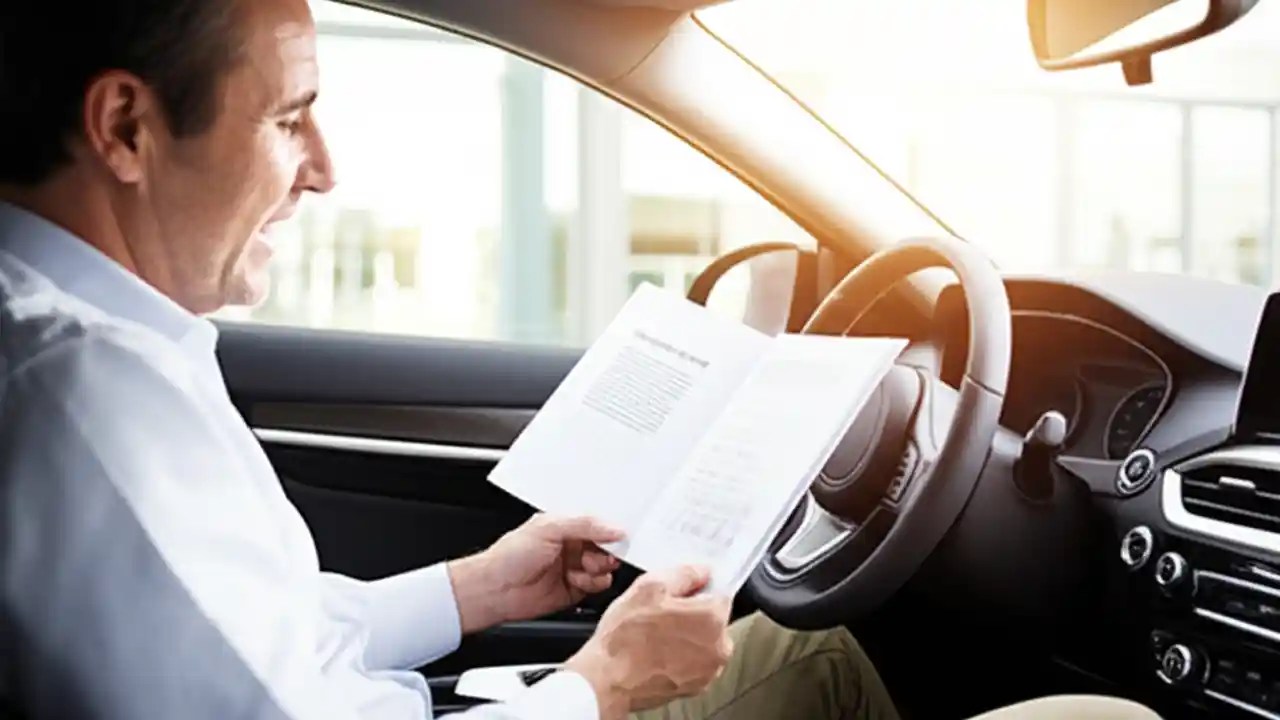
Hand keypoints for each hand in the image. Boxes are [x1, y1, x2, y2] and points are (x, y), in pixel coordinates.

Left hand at [447, 514, 624, 632]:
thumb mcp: (549, 529)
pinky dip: (592, 584)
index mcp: (568, 525)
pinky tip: (575, 580)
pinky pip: (598, 586)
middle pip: (608, 546)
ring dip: (598, 569)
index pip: (600, 523)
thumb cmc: (511, 555)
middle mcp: (573, 545)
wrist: (495, 589)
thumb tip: (614, 528)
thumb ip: (584, 525)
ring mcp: (576, 567)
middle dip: (608, 551)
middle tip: (598, 555)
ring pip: (606, 567)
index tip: (619, 536)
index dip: (612, 530)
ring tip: (581, 568)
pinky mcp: (576, 589)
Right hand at [564, 565, 733, 719]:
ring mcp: (709, 671)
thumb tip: (703, 571)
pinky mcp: (696, 688)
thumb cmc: (625, 636)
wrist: (608, 680)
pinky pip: (695, 663)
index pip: (720, 592)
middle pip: (714, 619)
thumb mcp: (649, 587)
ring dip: (689, 637)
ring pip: (705, 642)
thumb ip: (684, 574)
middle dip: (694, 614)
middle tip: (662, 615)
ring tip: (657, 637)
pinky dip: (682, 658)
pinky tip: (658, 654)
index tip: (679, 594)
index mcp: (712, 618)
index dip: (697, 590)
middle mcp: (719, 647)